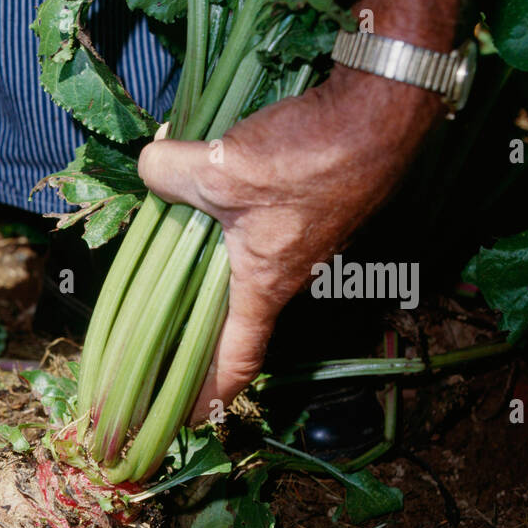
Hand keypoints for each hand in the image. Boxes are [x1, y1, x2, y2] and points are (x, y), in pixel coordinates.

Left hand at [138, 66, 441, 423]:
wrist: (381, 108)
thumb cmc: (310, 156)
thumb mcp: (221, 168)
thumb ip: (170, 173)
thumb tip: (146, 167)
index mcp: (265, 285)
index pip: (238, 360)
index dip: (211, 395)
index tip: (186, 418)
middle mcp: (287, 274)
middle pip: (234, 320)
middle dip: (195, 339)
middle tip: (153, 351)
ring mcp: (301, 242)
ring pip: (243, 272)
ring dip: (207, 279)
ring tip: (163, 282)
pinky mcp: (307, 208)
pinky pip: (256, 234)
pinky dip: (224, 235)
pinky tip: (199, 209)